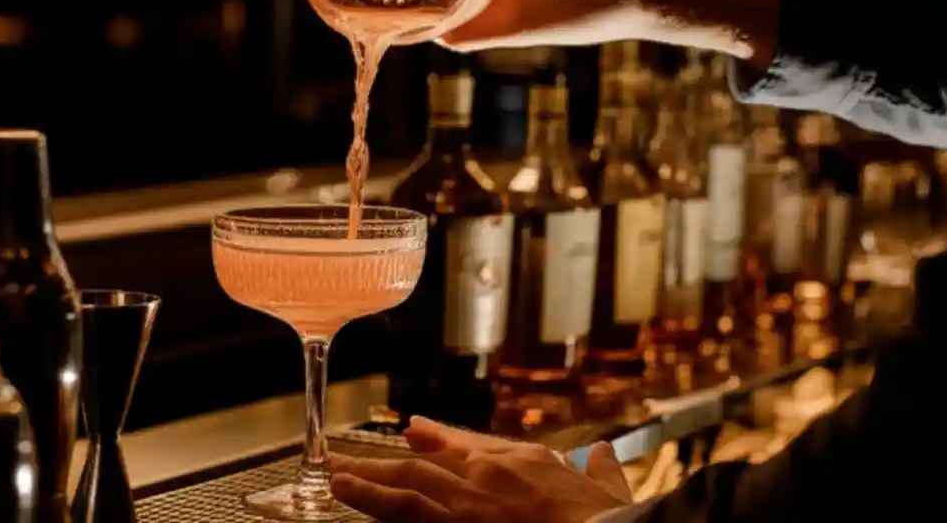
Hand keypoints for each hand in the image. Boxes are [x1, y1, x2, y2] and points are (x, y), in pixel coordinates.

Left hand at [331, 416, 631, 522]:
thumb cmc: (610, 520)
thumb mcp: (609, 491)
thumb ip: (601, 472)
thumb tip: (604, 456)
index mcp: (526, 462)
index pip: (472, 446)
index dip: (440, 441)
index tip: (414, 433)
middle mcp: (491, 476)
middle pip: (427, 461)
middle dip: (388, 460)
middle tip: (352, 459)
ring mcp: (470, 504)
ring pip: (408, 483)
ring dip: (369, 478)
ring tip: (336, 477)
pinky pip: (407, 513)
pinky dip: (377, 504)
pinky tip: (351, 498)